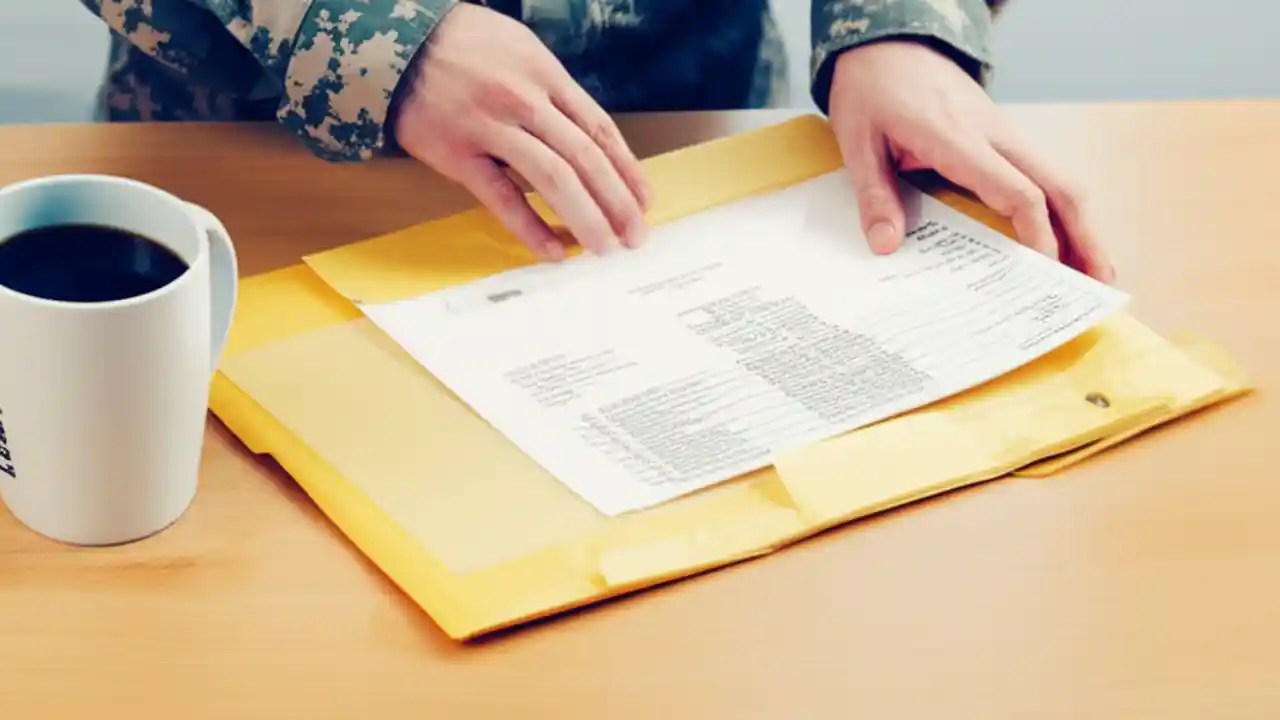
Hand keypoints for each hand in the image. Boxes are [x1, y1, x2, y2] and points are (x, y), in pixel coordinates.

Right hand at [391, 4, 650, 259]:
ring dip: (586, 218)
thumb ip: (553, 93)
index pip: (599, 131)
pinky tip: (554, 251)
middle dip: (616, 202)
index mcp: (545, 76)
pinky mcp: (457, 154)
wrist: (396, 42)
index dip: (627, 170)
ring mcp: (491, 127)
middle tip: (634, 236)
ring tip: (604, 247)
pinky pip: (502, 198)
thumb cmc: (464, 47)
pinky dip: (531, 228)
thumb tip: (590, 140)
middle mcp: (525, 101)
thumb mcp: (520, 51)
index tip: (644, 202)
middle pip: (585, 158)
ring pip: (554, 179)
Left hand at [827, 40, 1113, 282]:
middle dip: (1084, 237)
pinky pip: (1041, 175)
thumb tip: (886, 245)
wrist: (888, 42)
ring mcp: (1004, 133)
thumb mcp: (857, 142)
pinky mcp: (1002, 136)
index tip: (1045, 271)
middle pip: (1059, 187)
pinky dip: (1060, 210)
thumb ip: (873, 195)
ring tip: (1094, 272)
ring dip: (1081, 225)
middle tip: (1099, 284)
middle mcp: (994, 135)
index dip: (1037, 233)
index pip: (1017, 191)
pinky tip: (1062, 240)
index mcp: (958, 139)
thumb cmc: (872, 90)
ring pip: (1059, 180)